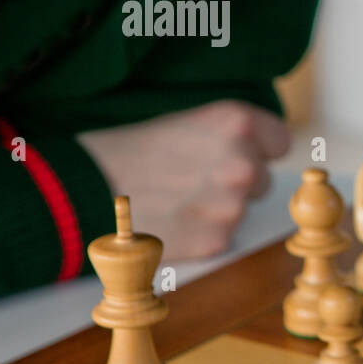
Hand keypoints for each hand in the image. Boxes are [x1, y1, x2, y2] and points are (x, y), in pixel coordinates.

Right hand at [78, 101, 290, 259]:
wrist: (83, 191)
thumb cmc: (129, 151)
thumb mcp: (185, 122)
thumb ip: (231, 136)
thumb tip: (264, 154)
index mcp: (236, 123)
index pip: (279, 142)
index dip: (258, 149)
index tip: (236, 152)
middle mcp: (243, 164)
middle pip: (262, 179)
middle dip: (235, 181)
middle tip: (189, 177)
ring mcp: (232, 206)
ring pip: (241, 210)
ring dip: (216, 208)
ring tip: (173, 197)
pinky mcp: (217, 241)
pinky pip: (222, 236)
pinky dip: (201, 233)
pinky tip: (170, 220)